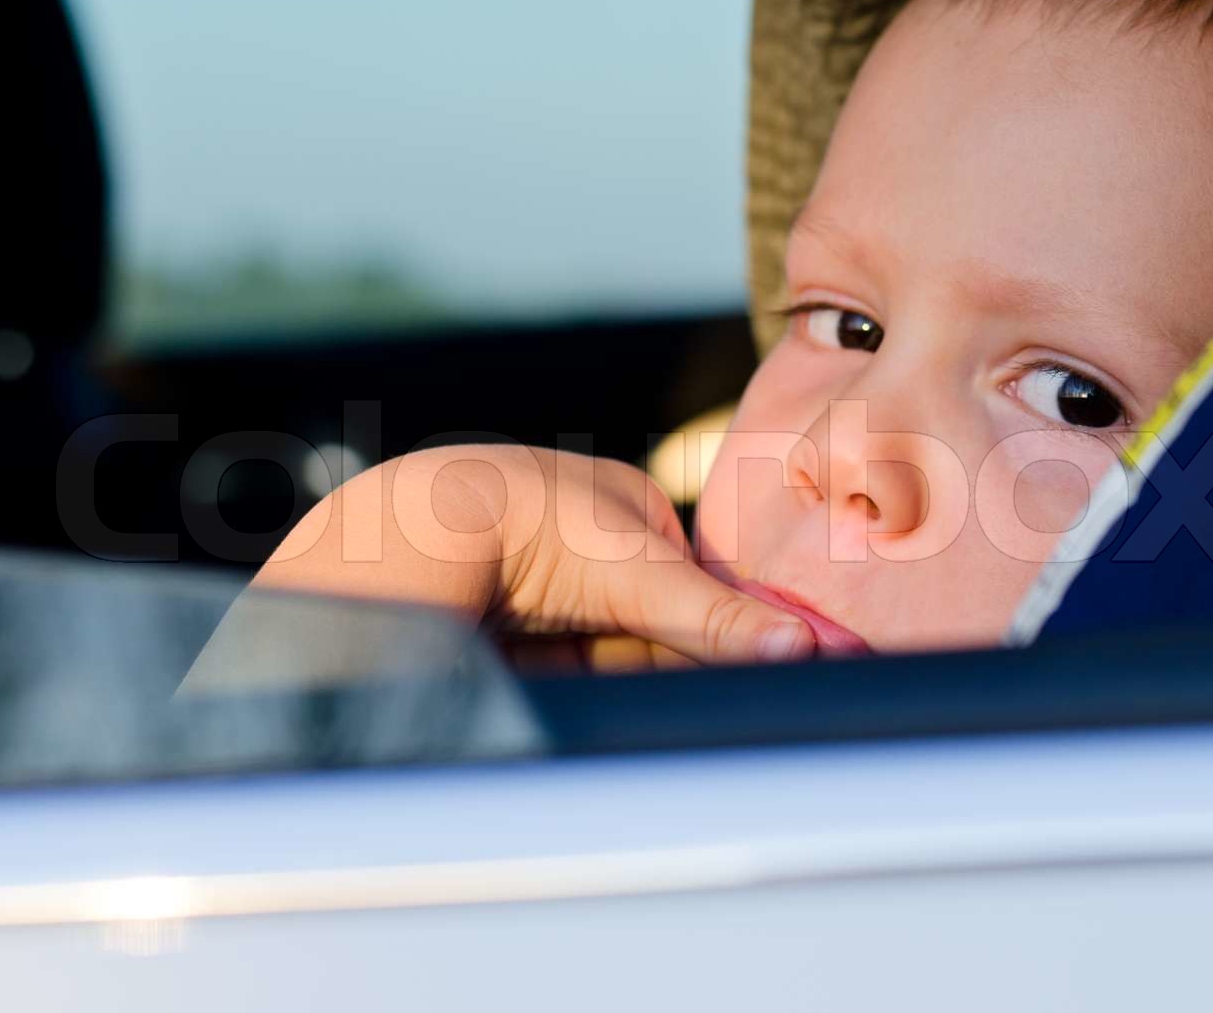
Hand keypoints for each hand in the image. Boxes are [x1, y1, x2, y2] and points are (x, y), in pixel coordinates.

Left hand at [253, 445, 816, 671]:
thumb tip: (802, 648)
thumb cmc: (529, 524)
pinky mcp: (495, 617)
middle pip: (643, 622)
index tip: (740, 678)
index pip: (687, 585)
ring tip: (611, 708)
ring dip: (616, 681)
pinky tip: (571, 708)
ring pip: (597, 648)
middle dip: (661, 662)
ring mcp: (533, 575)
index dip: (710, 635)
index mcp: (623, 503)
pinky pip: (553, 666)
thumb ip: (716, 617)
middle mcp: (578, 536)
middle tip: (690, 710)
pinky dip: (571, 689)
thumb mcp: (636, 574)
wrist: (410, 532)